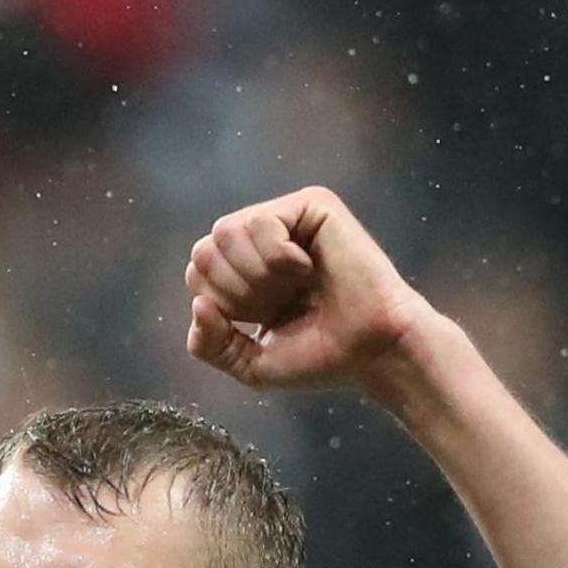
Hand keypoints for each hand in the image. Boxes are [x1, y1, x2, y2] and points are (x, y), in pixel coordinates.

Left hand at [183, 187, 435, 393]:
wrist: (370, 352)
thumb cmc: (320, 357)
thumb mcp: (248, 362)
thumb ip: (209, 344)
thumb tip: (198, 304)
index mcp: (245, 271)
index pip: (197, 270)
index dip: (220, 304)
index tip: (263, 320)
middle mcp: (264, 239)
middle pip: (205, 249)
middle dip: (235, 291)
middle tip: (279, 304)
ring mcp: (288, 219)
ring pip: (226, 232)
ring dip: (255, 275)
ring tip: (294, 287)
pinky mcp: (314, 205)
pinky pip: (262, 221)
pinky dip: (278, 258)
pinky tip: (308, 269)